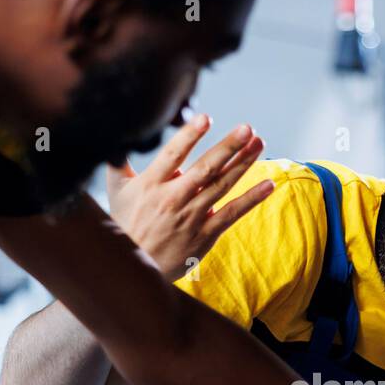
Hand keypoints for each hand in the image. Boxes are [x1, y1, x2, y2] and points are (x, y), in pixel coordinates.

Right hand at [106, 114, 274, 281]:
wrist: (136, 266)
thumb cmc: (126, 223)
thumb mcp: (116, 191)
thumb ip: (119, 161)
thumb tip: (116, 135)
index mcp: (152, 184)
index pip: (173, 155)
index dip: (189, 136)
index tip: (205, 117)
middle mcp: (173, 198)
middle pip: (205, 168)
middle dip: (228, 147)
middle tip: (247, 128)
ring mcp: (191, 217)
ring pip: (221, 186)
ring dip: (243, 164)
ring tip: (259, 143)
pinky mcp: (205, 235)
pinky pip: (232, 214)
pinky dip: (251, 199)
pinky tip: (268, 184)